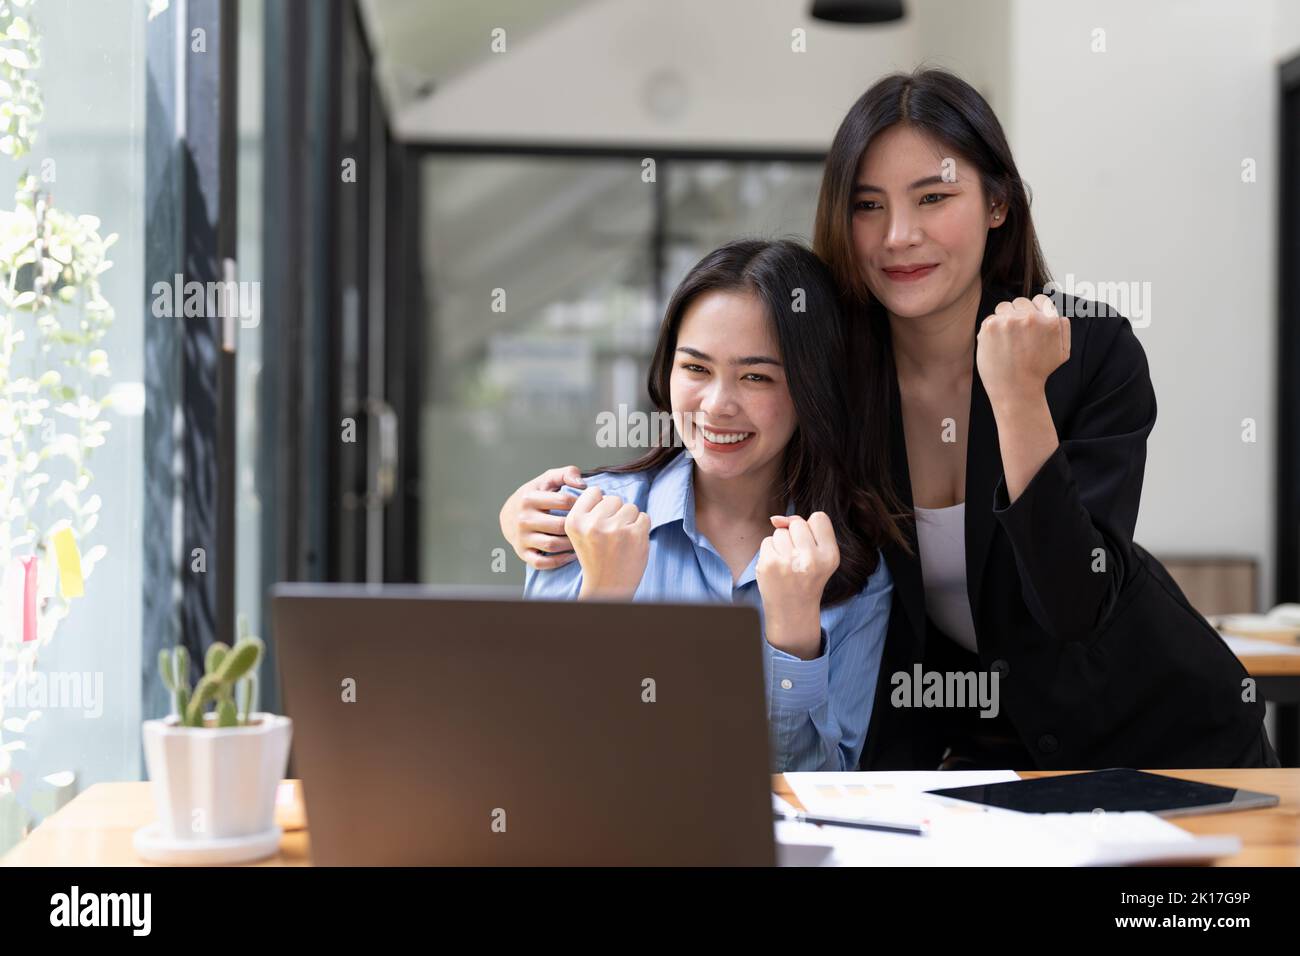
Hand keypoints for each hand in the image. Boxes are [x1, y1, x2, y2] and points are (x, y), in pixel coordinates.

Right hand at [499, 466, 585, 569]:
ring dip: (571, 544)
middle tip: (590, 526)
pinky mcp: (522, 553)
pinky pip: (542, 562)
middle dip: (578, 526)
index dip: (581, 503)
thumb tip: (583, 485)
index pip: (564, 501)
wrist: (509, 514)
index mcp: (529, 498)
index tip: (589, 506)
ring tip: (582, 539)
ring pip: (552, 545)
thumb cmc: (535, 495)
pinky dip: (559, 561)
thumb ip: (567, 473)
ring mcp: (522, 538)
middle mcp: (524, 519)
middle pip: (560, 525)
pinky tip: (571, 554)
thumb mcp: (547, 479)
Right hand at [564, 487, 650, 598]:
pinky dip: (641, 527)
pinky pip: (644, 517)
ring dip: (630, 519)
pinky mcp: (635, 535)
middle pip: (614, 498)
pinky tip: (631, 541)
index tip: (599, 519)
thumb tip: (605, 490)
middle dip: (616, 512)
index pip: (594, 492)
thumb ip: (589, 510)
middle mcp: (593, 524)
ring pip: (630, 507)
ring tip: (621, 538)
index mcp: (575, 521)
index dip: (599, 504)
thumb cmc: (595, 556)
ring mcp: (615, 529)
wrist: (608, 585)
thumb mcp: (579, 533)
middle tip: (611, 533)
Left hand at [759, 513, 839, 658]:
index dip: (811, 528)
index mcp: (830, 555)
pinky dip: (769, 551)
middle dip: (794, 536)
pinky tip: (776, 567)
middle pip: (797, 523)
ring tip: (787, 564)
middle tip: (797, 559)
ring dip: (780, 544)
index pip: (819, 518)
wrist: (792, 610)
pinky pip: (767, 541)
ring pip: (780, 532)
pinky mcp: (769, 564)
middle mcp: (812, 558)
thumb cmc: (806, 578)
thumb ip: (805, 529)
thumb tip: (775, 519)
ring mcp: (789, 562)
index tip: (810, 546)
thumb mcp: (818, 556)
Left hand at [975, 294, 1070, 409]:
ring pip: (1003, 307)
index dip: (1035, 310)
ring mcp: (1008, 320)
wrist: (1015, 390)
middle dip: (1018, 314)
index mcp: (1050, 320)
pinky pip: (990, 319)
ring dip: (1004, 319)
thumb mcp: (1062, 352)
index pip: (1040, 300)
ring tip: (1006, 339)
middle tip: (1016, 335)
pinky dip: (991, 329)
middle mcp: (1030, 317)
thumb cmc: (1038, 373)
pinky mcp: (991, 326)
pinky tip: (997, 345)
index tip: (1030, 322)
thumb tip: (1057, 314)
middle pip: (1020, 302)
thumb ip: (1063, 328)